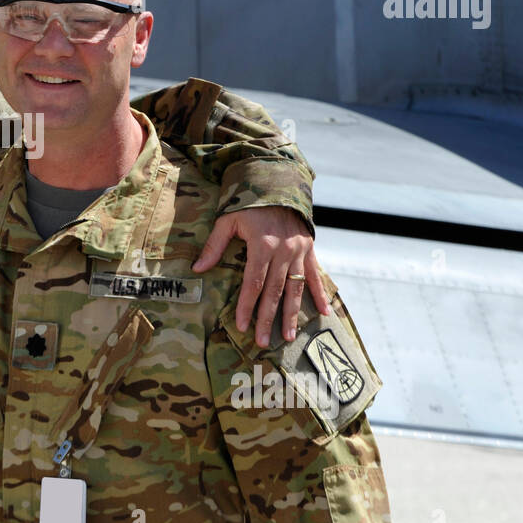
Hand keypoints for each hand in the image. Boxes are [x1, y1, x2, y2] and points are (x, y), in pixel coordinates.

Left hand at [192, 206, 330, 347]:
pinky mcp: (309, 248)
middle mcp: (283, 250)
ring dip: (292, 314)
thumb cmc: (249, 202)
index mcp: (262, 244)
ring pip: (295, 288)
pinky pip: (315, 275)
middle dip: (267, 318)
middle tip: (263, 341)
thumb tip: (197, 269)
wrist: (278, 181)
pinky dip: (321, 294)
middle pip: (274, 291)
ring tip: (288, 337)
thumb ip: (214, 245)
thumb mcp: (228, 219)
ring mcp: (299, 250)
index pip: (253, 283)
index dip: (246, 306)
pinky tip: (324, 313)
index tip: (241, 326)